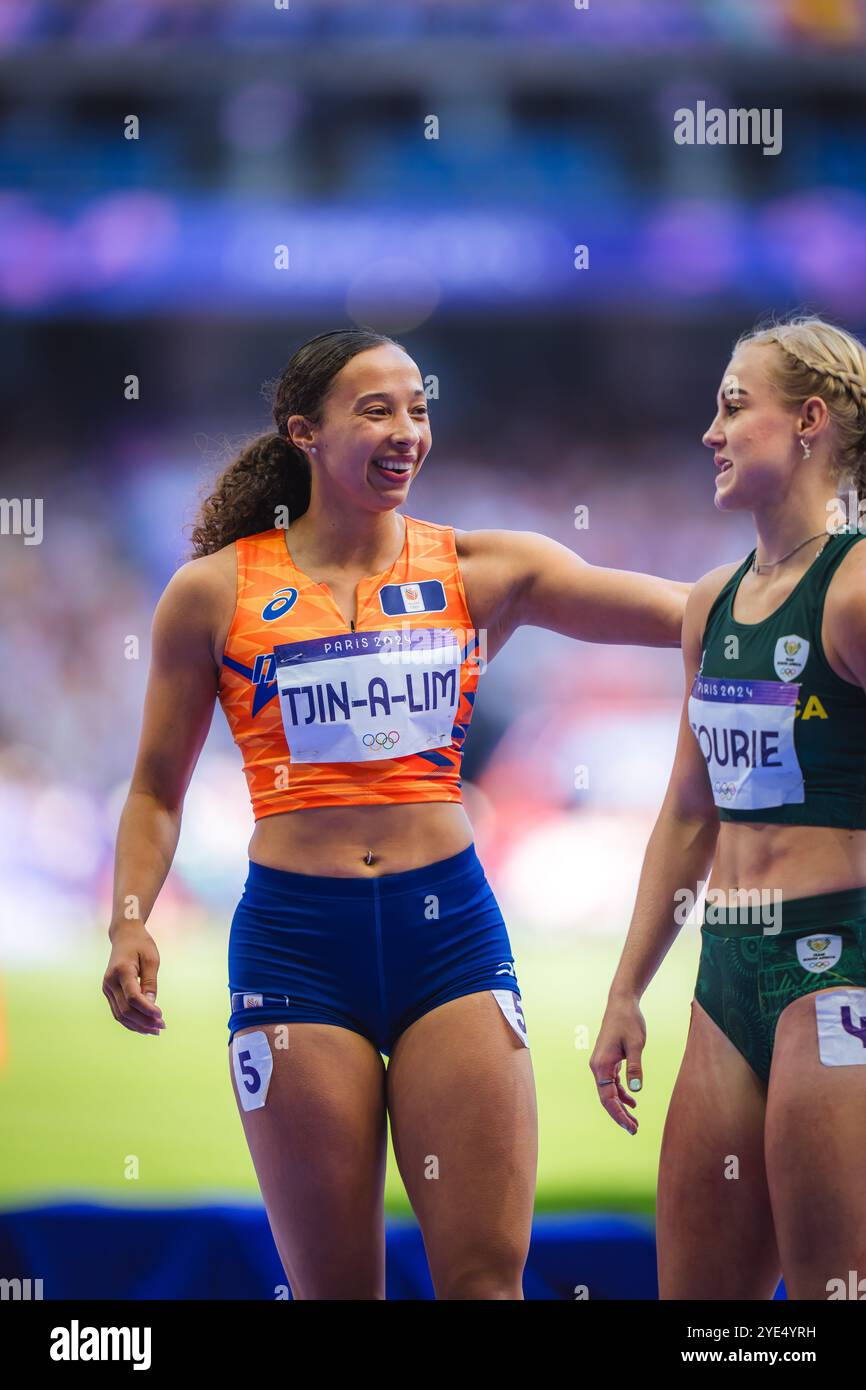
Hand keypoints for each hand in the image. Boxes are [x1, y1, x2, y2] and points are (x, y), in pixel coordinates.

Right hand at [102, 925, 164, 1035]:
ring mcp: (106, 988)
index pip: (133, 997)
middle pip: (125, 1009)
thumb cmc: (141, 944)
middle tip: (162, 1027)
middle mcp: (110, 981)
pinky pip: (117, 1011)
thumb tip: (151, 1005)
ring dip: (137, 1025)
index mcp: (122, 970)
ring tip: (154, 1030)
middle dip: (144, 1021)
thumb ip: (150, 982)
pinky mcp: (108, 991)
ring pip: (120, 1014)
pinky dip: (130, 1021)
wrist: (124, 936)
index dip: (147, 1009)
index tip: (161, 1015)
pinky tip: (143, 1026)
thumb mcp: (151, 959)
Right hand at [589, 995, 645, 1133]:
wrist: (621, 1004)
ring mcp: (601, 1064)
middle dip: (619, 1115)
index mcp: (601, 1065)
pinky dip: (621, 1093)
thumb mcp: (636, 1045)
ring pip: (608, 1092)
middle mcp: (597, 1067)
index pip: (607, 1098)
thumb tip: (636, 1091)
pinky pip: (612, 1083)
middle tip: (634, 1130)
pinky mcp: (607, 1060)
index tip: (630, 1127)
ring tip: (634, 1121)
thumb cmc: (629, 1022)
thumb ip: (635, 1068)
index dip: (618, 1115)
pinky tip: (632, 1101)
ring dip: (621, 1106)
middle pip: (606, 1098)